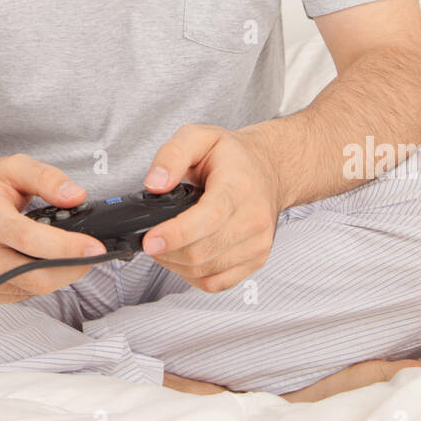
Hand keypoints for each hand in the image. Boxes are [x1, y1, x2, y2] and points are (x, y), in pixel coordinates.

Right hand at [0, 153, 105, 302]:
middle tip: (90, 254)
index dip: (68, 248)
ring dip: (56, 274)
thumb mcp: (9, 168)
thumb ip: (46, 178)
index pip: (31, 241)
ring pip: (32, 289)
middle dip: (73, 268)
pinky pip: (19, 295)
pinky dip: (35, 281)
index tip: (95, 248)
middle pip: (36, 276)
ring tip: (61, 252)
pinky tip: (33, 261)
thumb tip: (76, 196)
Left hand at [139, 124, 283, 291]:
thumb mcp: (199, 137)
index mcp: (239, 187)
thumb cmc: (233, 155)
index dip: (175, 235)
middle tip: (150, 239)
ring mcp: (258, 243)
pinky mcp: (256, 259)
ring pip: (206, 271)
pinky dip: (193, 276)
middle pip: (202, 252)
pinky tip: (185, 258)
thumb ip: (172, 155)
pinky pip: (217, 283)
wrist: (270, 169)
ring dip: (176, 264)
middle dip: (167, 252)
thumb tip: (154, 183)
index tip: (150, 239)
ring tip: (165, 246)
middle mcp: (254, 219)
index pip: (207, 220)